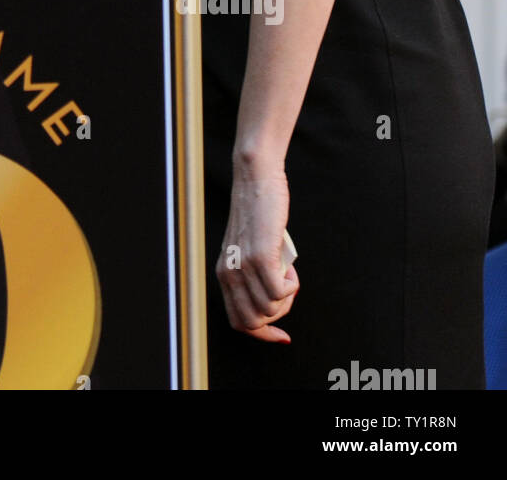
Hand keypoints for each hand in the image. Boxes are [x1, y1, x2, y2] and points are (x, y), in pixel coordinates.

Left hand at [215, 166, 298, 341]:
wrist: (256, 180)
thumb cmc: (259, 215)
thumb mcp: (250, 251)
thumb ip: (254, 276)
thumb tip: (273, 305)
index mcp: (224, 274)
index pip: (239, 322)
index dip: (264, 335)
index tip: (283, 336)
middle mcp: (229, 273)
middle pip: (255, 322)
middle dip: (279, 314)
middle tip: (287, 289)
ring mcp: (243, 265)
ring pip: (271, 308)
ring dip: (287, 296)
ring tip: (288, 270)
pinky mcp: (260, 256)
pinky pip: (280, 292)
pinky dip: (291, 286)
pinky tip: (291, 268)